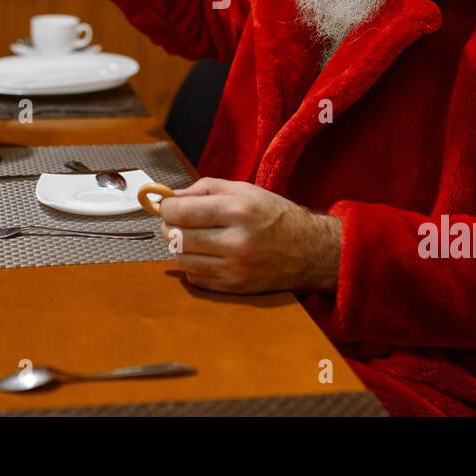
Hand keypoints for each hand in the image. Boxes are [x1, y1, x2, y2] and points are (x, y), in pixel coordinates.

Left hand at [157, 178, 341, 293]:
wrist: (309, 250)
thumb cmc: (275, 215)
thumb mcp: (244, 189)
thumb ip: (204, 188)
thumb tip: (169, 197)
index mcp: (237, 210)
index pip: (180, 211)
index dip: (166, 207)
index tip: (167, 205)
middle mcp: (235, 241)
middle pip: (176, 236)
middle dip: (170, 226)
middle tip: (178, 221)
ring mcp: (234, 268)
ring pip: (182, 259)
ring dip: (180, 247)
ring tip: (194, 237)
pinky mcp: (234, 287)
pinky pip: (195, 277)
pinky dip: (193, 265)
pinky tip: (207, 254)